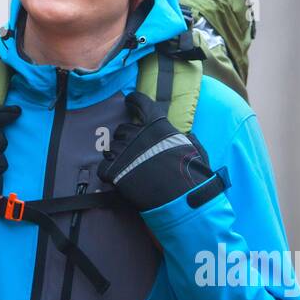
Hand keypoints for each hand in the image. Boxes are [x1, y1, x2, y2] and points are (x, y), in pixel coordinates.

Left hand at [97, 91, 214, 212]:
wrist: (181, 199)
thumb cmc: (192, 175)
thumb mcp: (195, 149)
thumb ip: (186, 139)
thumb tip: (185, 135)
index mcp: (157, 126)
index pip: (141, 103)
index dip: (134, 100)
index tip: (130, 101)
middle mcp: (138, 135)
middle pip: (122, 129)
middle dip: (126, 137)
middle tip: (135, 150)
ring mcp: (124, 152)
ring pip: (111, 147)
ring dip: (117, 154)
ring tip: (126, 165)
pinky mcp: (114, 171)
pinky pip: (103, 166)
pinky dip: (108, 171)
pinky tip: (117, 176)